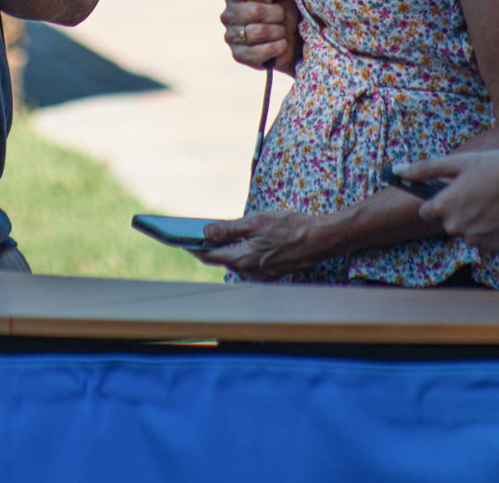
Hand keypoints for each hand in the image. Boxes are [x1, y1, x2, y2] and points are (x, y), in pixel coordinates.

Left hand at [197, 211, 331, 280]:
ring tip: (213, 235)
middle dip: (206, 247)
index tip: (179, 239)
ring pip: (234, 262)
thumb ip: (228, 229)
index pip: (208, 255)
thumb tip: (205, 232)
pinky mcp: (268, 274)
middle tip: (192, 234)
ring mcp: (259, 276)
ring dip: (224, 250)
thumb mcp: (255, 222)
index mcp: (242, 259)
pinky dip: (239, 253)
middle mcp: (248, 272)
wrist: (318, 240)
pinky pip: (247, 264)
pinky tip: (237, 242)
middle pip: (219, 260)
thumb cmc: (289, 227)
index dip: (192, 247)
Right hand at [219, 0, 299, 71]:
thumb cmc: (283, 15)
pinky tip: (281, 45)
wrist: (290, 43)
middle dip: (277, 14)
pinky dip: (276, 48)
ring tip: (281, 31)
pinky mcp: (238, 54)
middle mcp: (229, 14)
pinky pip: (258, 51)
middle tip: (281, 17)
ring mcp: (231, 35)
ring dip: (278, 32)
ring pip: (259, 31)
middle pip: (255, 10)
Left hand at [396, 151, 498, 254]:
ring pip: (469, 234)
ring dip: (477, 223)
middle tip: (481, 194)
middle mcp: (455, 227)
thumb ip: (425, 169)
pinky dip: (494, 233)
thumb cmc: (496, 167)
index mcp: (443, 206)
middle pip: (449, 224)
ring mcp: (475, 240)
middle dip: (460, 212)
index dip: (440, 202)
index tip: (455, 194)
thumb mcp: (459, 162)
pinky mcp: (494, 248)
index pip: (426, 212)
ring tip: (495, 203)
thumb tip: (397, 170)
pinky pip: (487, 242)